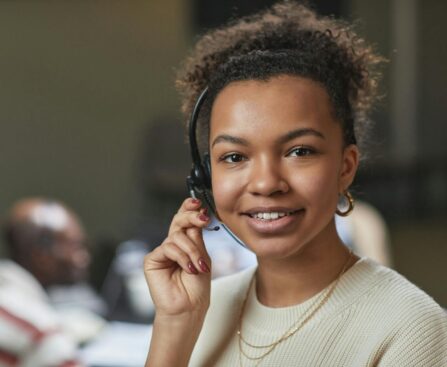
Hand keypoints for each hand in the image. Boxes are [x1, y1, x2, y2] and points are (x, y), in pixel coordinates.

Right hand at [144, 198, 211, 317]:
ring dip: (191, 250)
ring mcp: (162, 251)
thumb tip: (196, 214)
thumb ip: (196, 237)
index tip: (198, 203)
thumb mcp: (203, 257)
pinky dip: (182, 257)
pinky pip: (168, 248)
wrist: (189, 308)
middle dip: (190, 216)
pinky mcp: (152, 259)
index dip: (189, 208)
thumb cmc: (197, 286)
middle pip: (178, 221)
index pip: (186, 220)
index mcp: (186, 242)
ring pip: (177, 237)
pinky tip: (188, 269)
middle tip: (201, 217)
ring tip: (198, 266)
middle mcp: (173, 244)